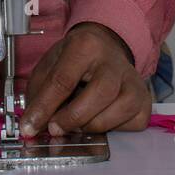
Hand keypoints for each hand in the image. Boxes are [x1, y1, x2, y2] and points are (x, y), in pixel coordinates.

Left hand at [21, 22, 150, 137]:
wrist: (105, 46)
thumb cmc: (74, 58)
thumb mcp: (50, 65)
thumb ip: (39, 93)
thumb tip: (33, 125)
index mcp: (85, 45)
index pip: (63, 79)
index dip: (44, 107)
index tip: (30, 127)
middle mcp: (113, 60)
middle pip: (100, 93)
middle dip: (73, 117)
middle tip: (56, 128)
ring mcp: (133, 79)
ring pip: (120, 109)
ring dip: (93, 125)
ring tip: (78, 123)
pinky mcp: (145, 97)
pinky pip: (135, 122)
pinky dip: (116, 129)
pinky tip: (102, 120)